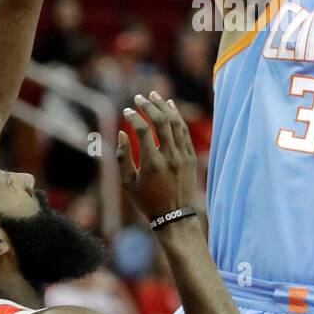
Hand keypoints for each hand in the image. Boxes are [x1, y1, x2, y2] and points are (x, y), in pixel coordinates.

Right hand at [117, 92, 198, 221]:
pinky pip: (184, 132)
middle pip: (160, 121)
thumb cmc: (147, 201)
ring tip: (154, 95)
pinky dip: (177, 117)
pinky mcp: (191, 157)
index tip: (126, 112)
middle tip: (138, 97)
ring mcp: (183, 156)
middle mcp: (169, 157)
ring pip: (175, 123)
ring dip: (164, 106)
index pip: (142, 130)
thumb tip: (122, 133)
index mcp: (151, 163)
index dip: (133, 117)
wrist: (175, 217)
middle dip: (148, 106)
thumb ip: (122, 157)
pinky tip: (170, 107)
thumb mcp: (128, 184)